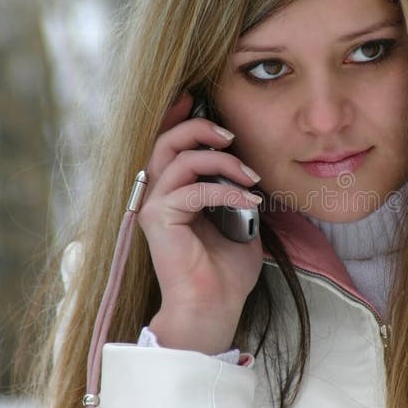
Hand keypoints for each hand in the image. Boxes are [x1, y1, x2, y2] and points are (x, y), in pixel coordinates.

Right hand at [138, 93, 263, 353]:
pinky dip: (224, 189)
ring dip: (220, 159)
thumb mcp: (240, 222)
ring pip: (177, 158)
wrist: (214, 309)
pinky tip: (249, 199)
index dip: (178, 116)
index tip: (197, 98)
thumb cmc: (226, 272)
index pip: (168, 143)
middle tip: (231, 134)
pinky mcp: (158, 220)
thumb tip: (253, 168)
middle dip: (199, 127)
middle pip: (166, 140)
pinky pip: (190, 189)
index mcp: (173, 192)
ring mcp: (154, 206)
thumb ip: (238, 193)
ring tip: (250, 174)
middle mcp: (157, 195)